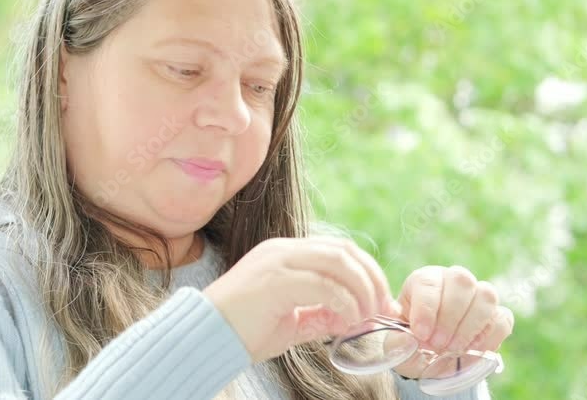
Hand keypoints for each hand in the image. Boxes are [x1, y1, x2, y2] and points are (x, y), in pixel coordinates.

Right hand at [202, 236, 397, 363]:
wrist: (205, 336)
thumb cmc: (243, 330)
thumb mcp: (290, 321)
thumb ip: (319, 315)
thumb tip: (352, 319)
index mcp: (285, 253)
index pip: (338, 250)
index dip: (367, 272)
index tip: (381, 301)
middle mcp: (283, 250)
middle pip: (344, 251)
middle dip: (371, 279)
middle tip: (380, 309)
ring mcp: (278, 261)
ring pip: (338, 262)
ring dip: (361, 290)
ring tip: (366, 317)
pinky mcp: (275, 280)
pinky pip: (323, 285)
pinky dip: (343, 303)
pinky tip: (346, 321)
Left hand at [391, 265, 513, 378]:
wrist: (430, 359)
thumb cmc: (410, 344)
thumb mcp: (396, 344)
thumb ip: (396, 341)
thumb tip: (409, 338)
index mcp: (424, 280)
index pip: (429, 282)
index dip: (427, 309)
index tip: (421, 334)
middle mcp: (453, 281)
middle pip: (462, 280)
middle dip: (450, 316)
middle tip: (438, 343)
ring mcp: (478, 296)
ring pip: (486, 295)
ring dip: (470, 326)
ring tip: (454, 348)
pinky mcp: (497, 315)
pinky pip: (503, 318)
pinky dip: (490, 337)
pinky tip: (472, 350)